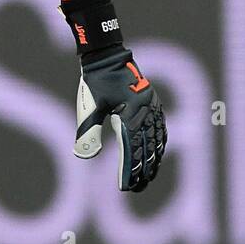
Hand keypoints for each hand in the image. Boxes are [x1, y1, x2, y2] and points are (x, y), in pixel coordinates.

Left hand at [73, 45, 166, 191]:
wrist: (107, 56)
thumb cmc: (95, 82)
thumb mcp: (88, 108)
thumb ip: (87, 133)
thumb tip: (84, 156)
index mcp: (129, 116)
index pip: (131, 151)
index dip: (129, 171)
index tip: (125, 187)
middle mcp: (145, 113)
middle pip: (147, 149)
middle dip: (143, 170)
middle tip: (137, 187)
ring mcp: (152, 107)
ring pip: (157, 140)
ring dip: (154, 160)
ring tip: (148, 176)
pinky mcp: (153, 102)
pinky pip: (161, 127)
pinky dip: (160, 143)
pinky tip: (158, 152)